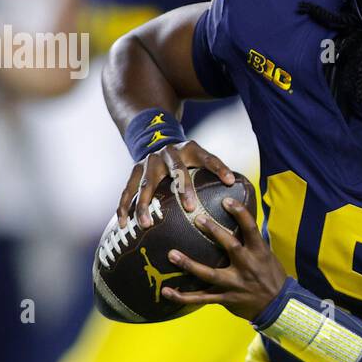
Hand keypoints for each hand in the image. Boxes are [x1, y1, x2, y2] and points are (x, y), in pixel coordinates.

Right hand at [117, 138, 234, 228]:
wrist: (155, 137)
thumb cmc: (186, 157)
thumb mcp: (200, 156)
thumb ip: (216, 169)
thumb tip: (237, 188)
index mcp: (190, 149)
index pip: (208, 157)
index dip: (219, 168)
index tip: (230, 181)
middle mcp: (167, 153)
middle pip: (175, 170)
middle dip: (183, 188)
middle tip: (190, 208)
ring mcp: (148, 161)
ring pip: (145, 184)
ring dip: (144, 204)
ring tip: (147, 224)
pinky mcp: (134, 170)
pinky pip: (127, 191)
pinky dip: (124, 207)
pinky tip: (123, 224)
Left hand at [162, 196, 287, 319]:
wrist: (278, 306)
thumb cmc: (272, 276)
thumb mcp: (267, 256)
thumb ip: (251, 243)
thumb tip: (236, 221)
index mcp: (259, 253)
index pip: (251, 229)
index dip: (240, 214)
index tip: (227, 201)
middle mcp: (247, 266)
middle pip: (230, 247)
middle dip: (215, 232)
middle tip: (198, 219)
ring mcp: (236, 284)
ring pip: (210, 274)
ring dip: (190, 264)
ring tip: (172, 255)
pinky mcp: (226, 298)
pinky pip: (202, 298)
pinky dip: (183, 297)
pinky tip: (166, 292)